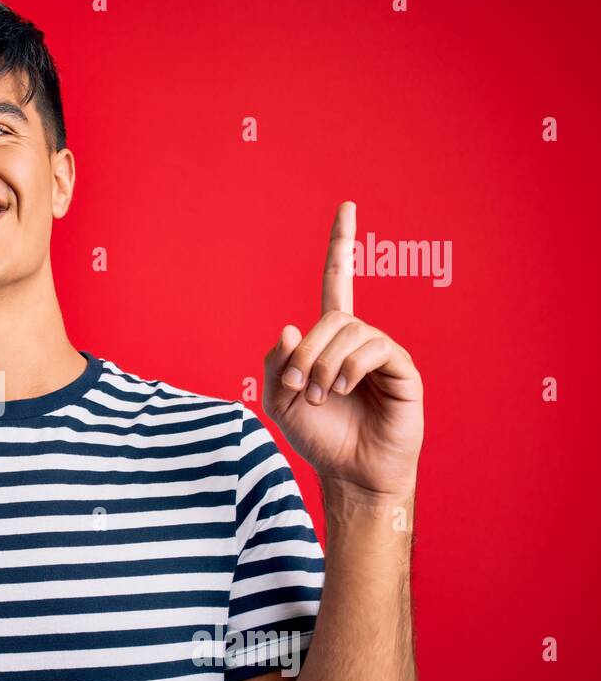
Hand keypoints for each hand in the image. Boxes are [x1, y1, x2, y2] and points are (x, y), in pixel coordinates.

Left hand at [262, 202, 423, 500]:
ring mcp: (382, 353)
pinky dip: (350, 367)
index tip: (347, 206)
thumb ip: (277, 364)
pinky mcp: (402, 370)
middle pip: (332, 318)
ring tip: (322, 395)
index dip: (341, 245)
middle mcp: (359, 339)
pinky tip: (344, 389)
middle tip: (300, 387)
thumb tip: (291, 326)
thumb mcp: (280, 400)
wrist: (349, 473)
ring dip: (325, 364)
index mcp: (331, 340)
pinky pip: (375, 349)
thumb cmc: (318, 438)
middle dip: (307, 351)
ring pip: (350, 332)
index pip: (339, 281)